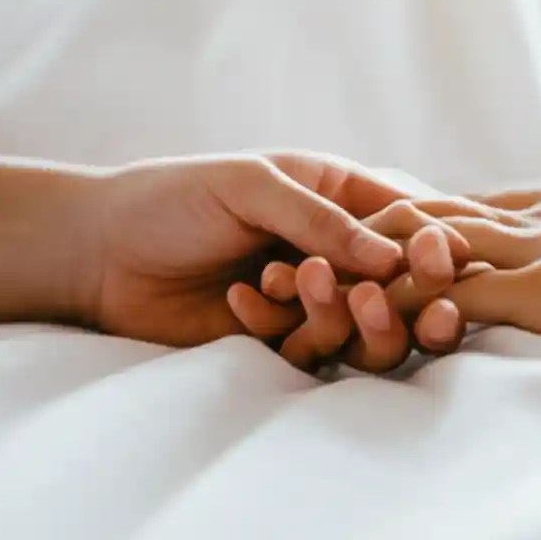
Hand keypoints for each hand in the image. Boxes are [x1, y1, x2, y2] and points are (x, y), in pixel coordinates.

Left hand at [86, 151, 463, 346]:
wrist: (100, 251)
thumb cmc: (176, 197)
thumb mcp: (252, 186)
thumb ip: (323, 221)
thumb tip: (396, 260)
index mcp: (341, 196)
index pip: (412, 222)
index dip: (435, 244)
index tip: (440, 258)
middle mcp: (336, 252)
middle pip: (405, 289)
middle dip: (405, 300)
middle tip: (376, 298)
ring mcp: (311, 300)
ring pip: (367, 331)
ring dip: (340, 316)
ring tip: (296, 286)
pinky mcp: (279, 341)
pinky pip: (310, 353)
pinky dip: (280, 328)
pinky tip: (237, 300)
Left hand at [232, 180, 540, 370]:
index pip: (463, 203)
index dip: (406, 215)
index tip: (359, 228)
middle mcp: (535, 216)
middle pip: (427, 212)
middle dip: (362, 231)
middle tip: (302, 243)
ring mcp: (539, 250)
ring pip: (429, 248)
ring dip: (365, 263)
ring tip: (306, 277)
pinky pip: (461, 295)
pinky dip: (409, 304)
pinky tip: (365, 319)